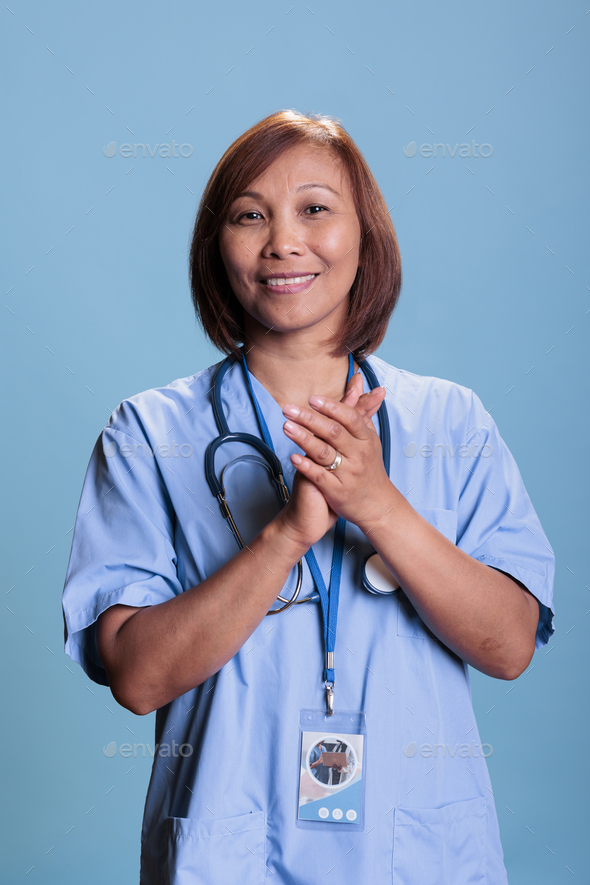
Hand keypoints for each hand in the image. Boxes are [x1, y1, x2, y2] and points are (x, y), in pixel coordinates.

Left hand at [274, 373, 385, 549]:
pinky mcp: (337, 491)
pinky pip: (320, 477)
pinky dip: (306, 466)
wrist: (378, 505)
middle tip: (288, 409)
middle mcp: (359, 455)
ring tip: (286, 426)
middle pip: (333, 433)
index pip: (350, 419)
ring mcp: (348, 474)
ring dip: (304, 438)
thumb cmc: (370, 467)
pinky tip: (292, 457)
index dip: (331, 408)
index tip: (312, 399)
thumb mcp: (369, 437)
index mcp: (366, 440)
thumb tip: (356, 380)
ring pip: (324, 453)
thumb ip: (361, 408)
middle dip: (309, 419)